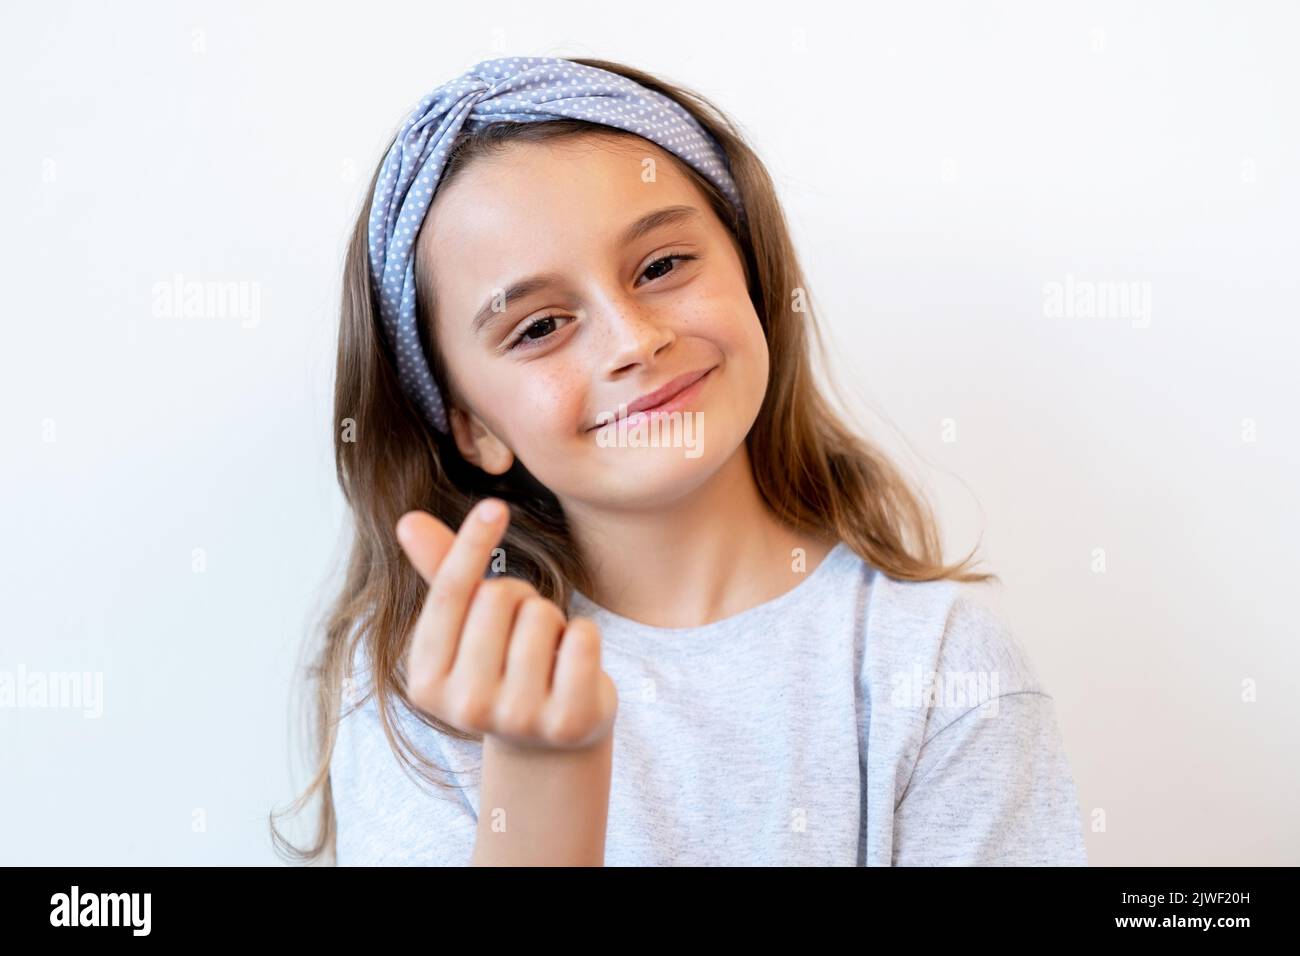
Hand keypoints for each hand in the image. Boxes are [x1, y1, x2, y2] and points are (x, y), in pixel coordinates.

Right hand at [396, 499, 617, 751]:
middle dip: (519, 598)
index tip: (494, 506)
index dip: (471, 543)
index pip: (449, 595)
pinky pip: (582, 638)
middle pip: (499, 597)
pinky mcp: (568, 722)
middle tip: (522, 633)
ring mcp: (518, 719)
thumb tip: (408, 519)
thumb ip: (441, 574)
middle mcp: (466, 706)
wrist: (548, 745)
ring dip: (552, 620)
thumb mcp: (467, 628)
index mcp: (426, 680)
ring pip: (542, 615)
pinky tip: (574, 665)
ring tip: (545, 654)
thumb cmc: (502, 669)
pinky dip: (585, 635)